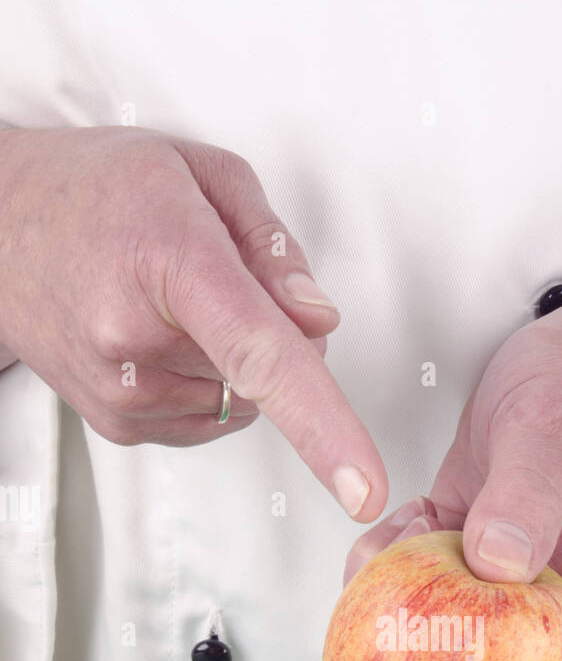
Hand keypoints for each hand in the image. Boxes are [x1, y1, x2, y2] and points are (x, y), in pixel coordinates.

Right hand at [0, 126, 385, 518]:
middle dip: (270, 328)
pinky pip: (211, 418)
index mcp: (170, 263)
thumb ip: (274, 248)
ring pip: (243, 400)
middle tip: (207, 273)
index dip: (325, 427)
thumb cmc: (97, 189)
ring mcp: (125, 394)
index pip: (263, 356)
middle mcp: (138, 341)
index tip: (364, 487)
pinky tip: (160, 336)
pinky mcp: (121, 426)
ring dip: (233, 359)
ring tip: (167, 298)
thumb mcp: (199, 172)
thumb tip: (319, 323)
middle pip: (267, 370)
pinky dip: (208, 382)